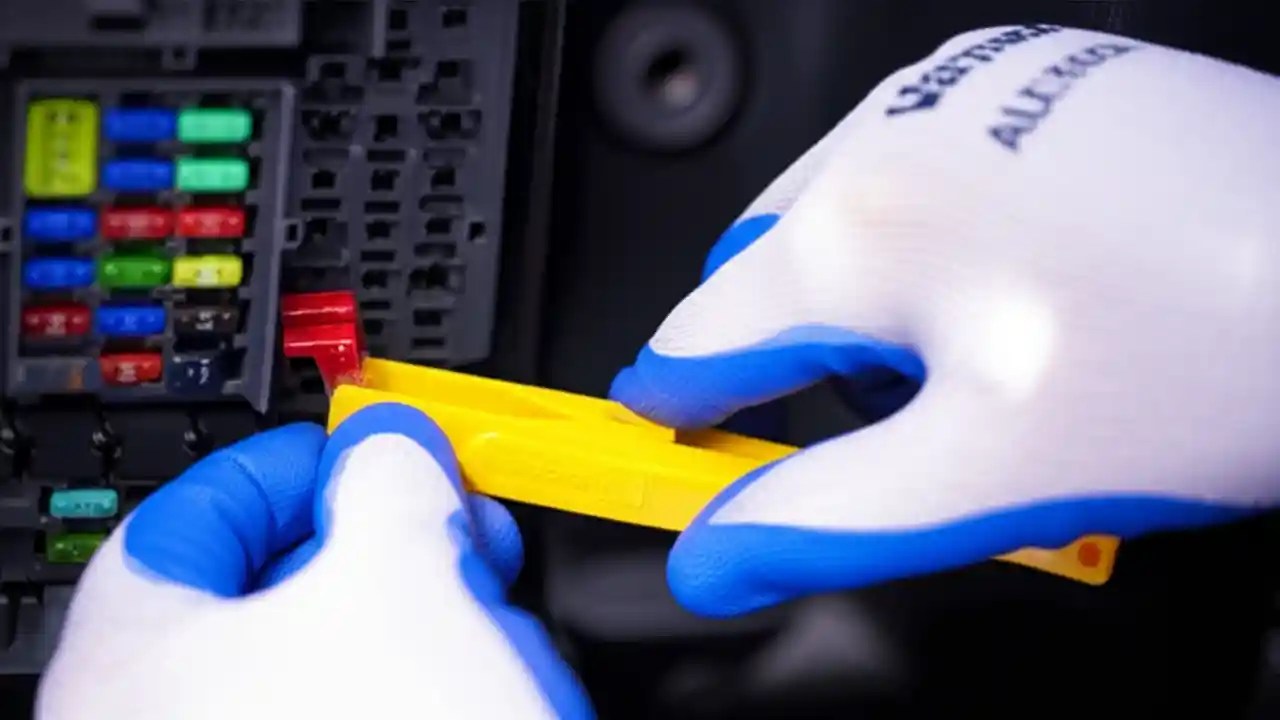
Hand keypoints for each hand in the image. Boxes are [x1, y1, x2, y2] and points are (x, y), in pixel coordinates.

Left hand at [36, 404, 591, 719]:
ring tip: (510, 650)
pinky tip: (509, 705)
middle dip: (401, 558)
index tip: (385, 454)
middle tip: (470, 543)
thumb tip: (399, 447)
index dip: (306, 465)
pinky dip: (437, 705)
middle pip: (284, 598)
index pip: (202, 512)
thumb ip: (393, 482)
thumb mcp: (397, 581)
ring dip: (439, 639)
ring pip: (348, 677)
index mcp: (138, 657)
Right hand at [611, 24, 1279, 616]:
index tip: (663, 425)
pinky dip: (932, 227)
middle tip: (907, 412)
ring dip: (871, 288)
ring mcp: (961, 87)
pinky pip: (918, 163)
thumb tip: (716, 552)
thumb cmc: (1218, 355)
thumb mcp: (988, 478)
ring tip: (998, 342)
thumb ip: (821, 519)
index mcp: (860, 224)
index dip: (677, 400)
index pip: (701, 335)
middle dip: (799, 348)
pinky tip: (1027, 271)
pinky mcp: (1023, 73)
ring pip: (841, 212)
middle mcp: (890, 129)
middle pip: (766, 271)